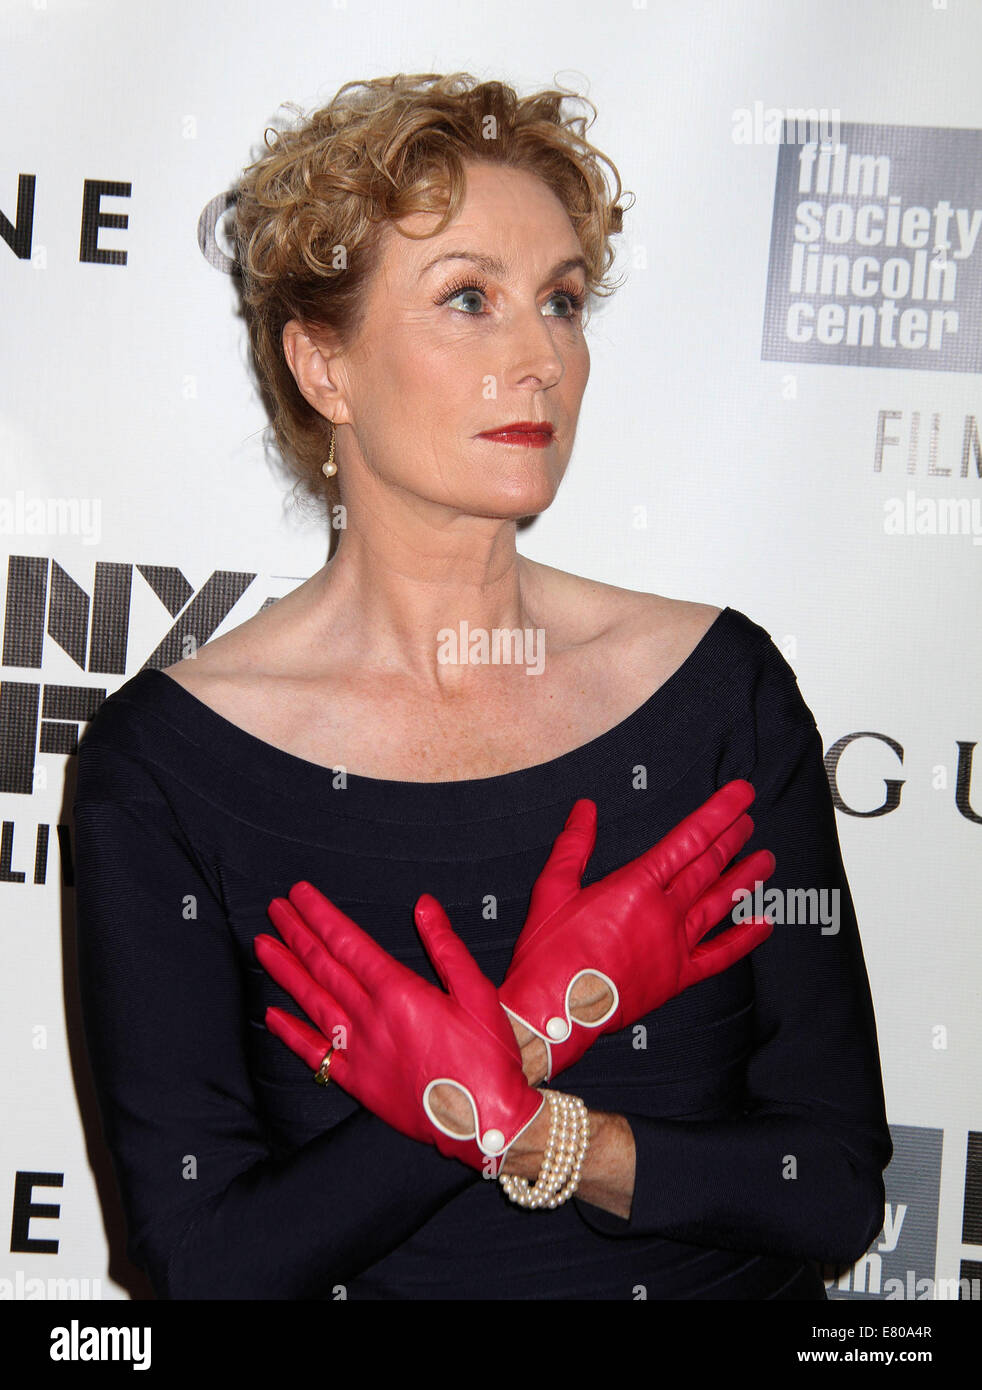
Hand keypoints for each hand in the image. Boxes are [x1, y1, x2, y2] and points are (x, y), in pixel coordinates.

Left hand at [254, 884, 543, 1174]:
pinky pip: (316, 1053)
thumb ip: (446, 946)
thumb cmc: (488, 1058)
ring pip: (313, 1002)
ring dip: (286, 971)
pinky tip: (272, 1015)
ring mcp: (360, 1051)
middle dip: (298, 933)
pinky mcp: (358, 1082)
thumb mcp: (478, 991)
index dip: (321, 916)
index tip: (300, 895)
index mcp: (399, 993)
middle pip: (324, 967)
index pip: (349, 943)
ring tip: (263, 946)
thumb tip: (424, 906)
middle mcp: (371, 1019)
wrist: (485, 1123)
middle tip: (276, 908)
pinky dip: (291, 1033)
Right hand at [499, 779, 775, 1079]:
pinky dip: (744, 940)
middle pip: (709, 865)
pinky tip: (763, 924)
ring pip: (719, 904)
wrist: (554, 1011)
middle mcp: (664, 912)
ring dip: (745, 879)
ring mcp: (675, 945)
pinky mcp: (677, 977)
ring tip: (765, 860)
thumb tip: (585, 810)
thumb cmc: (550, 954)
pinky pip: (719, 956)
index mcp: (635, 886)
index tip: (740, 796)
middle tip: (750, 819)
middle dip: (733, 837)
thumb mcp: (553, 887)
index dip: (719, 813)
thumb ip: (574, 844)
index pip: (689, 838)